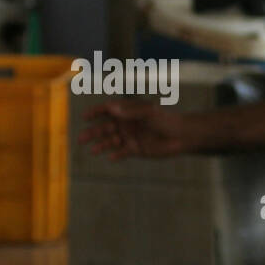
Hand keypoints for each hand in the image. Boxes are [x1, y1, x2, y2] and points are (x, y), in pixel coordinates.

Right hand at [79, 101, 195, 159]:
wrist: (183, 136)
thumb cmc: (167, 120)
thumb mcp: (149, 113)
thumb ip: (131, 111)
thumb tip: (111, 107)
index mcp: (128, 111)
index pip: (107, 110)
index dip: (95, 112)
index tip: (85, 117)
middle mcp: (126, 124)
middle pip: (104, 127)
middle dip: (93, 132)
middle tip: (81, 139)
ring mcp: (130, 137)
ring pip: (111, 141)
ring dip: (101, 145)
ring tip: (93, 150)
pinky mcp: (136, 149)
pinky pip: (122, 152)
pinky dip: (116, 155)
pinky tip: (110, 157)